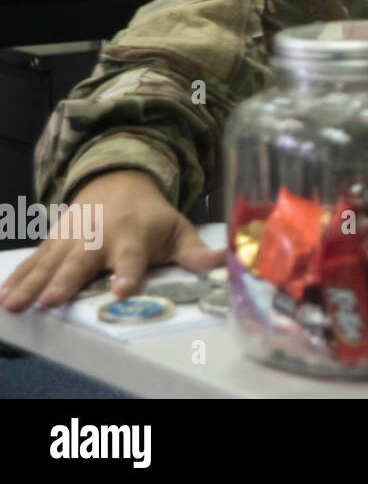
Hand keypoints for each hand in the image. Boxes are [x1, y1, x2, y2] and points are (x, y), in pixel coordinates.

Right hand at [0, 169, 222, 312]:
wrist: (117, 179)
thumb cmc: (152, 215)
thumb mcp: (179, 229)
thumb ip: (197, 253)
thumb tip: (229, 262)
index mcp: (134, 236)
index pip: (132, 257)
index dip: (128, 274)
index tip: (122, 290)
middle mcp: (99, 236)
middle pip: (82, 262)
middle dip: (66, 281)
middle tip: (51, 301)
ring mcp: (72, 238)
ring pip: (50, 263)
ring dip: (31, 284)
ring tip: (14, 304)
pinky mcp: (53, 241)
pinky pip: (33, 261)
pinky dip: (16, 277)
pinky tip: (1, 296)